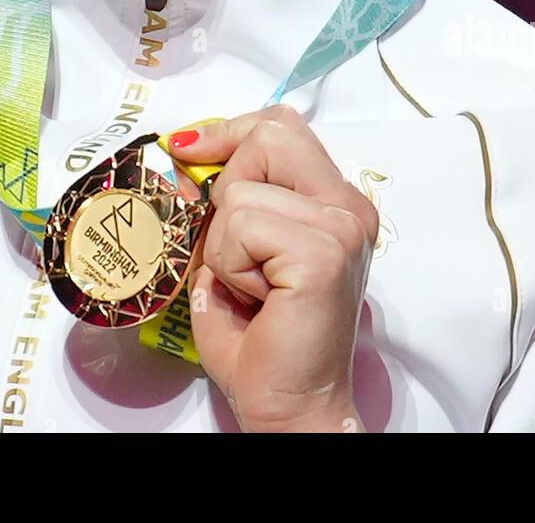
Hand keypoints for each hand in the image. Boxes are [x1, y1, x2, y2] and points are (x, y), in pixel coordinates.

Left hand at [168, 105, 375, 432]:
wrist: (290, 408)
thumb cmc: (260, 340)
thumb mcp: (239, 249)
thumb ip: (231, 199)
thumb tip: (186, 153)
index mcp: (336, 201)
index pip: (281, 127)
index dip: (230, 131)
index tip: (188, 148)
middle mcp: (348, 207)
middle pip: (269, 136)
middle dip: (228, 184)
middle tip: (236, 248)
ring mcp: (342, 227)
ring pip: (242, 192)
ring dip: (224, 244)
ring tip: (249, 286)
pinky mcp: (323, 253)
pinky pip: (242, 227)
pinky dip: (231, 265)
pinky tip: (256, 298)